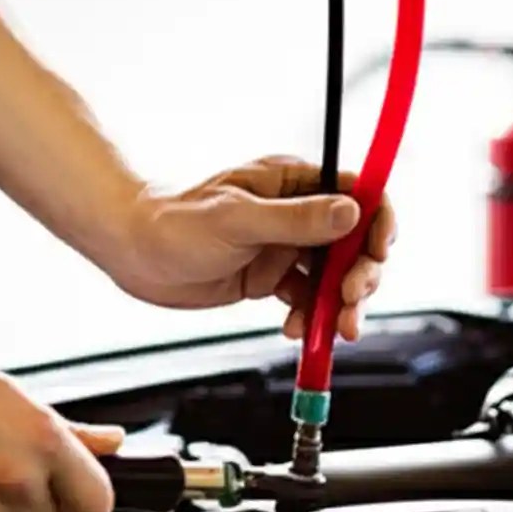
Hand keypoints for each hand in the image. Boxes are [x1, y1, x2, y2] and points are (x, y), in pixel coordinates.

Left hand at [111, 156, 395, 340]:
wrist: (133, 253)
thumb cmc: (175, 223)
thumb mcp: (239, 219)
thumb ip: (297, 219)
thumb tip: (350, 213)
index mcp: (294, 182)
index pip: (359, 193)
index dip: (377, 222)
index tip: (378, 252)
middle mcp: (297, 212)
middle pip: (355, 242)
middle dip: (361, 275)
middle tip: (350, 302)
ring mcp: (286, 246)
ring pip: (335, 276)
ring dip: (340, 304)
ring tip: (333, 329)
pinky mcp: (272, 277)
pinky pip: (308, 299)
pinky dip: (310, 317)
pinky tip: (296, 329)